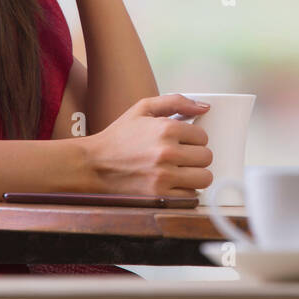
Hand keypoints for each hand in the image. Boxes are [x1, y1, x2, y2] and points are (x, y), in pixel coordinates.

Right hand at [86, 95, 213, 196]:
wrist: (92, 165)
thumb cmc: (118, 137)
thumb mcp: (143, 109)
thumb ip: (176, 102)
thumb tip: (204, 107)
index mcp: (166, 128)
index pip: (203, 136)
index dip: (193, 139)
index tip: (182, 142)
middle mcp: (167, 152)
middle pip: (206, 157)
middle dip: (195, 156)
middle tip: (181, 157)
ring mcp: (164, 176)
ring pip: (204, 177)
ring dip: (195, 175)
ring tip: (180, 171)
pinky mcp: (159, 196)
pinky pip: (190, 196)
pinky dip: (185, 191)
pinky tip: (173, 184)